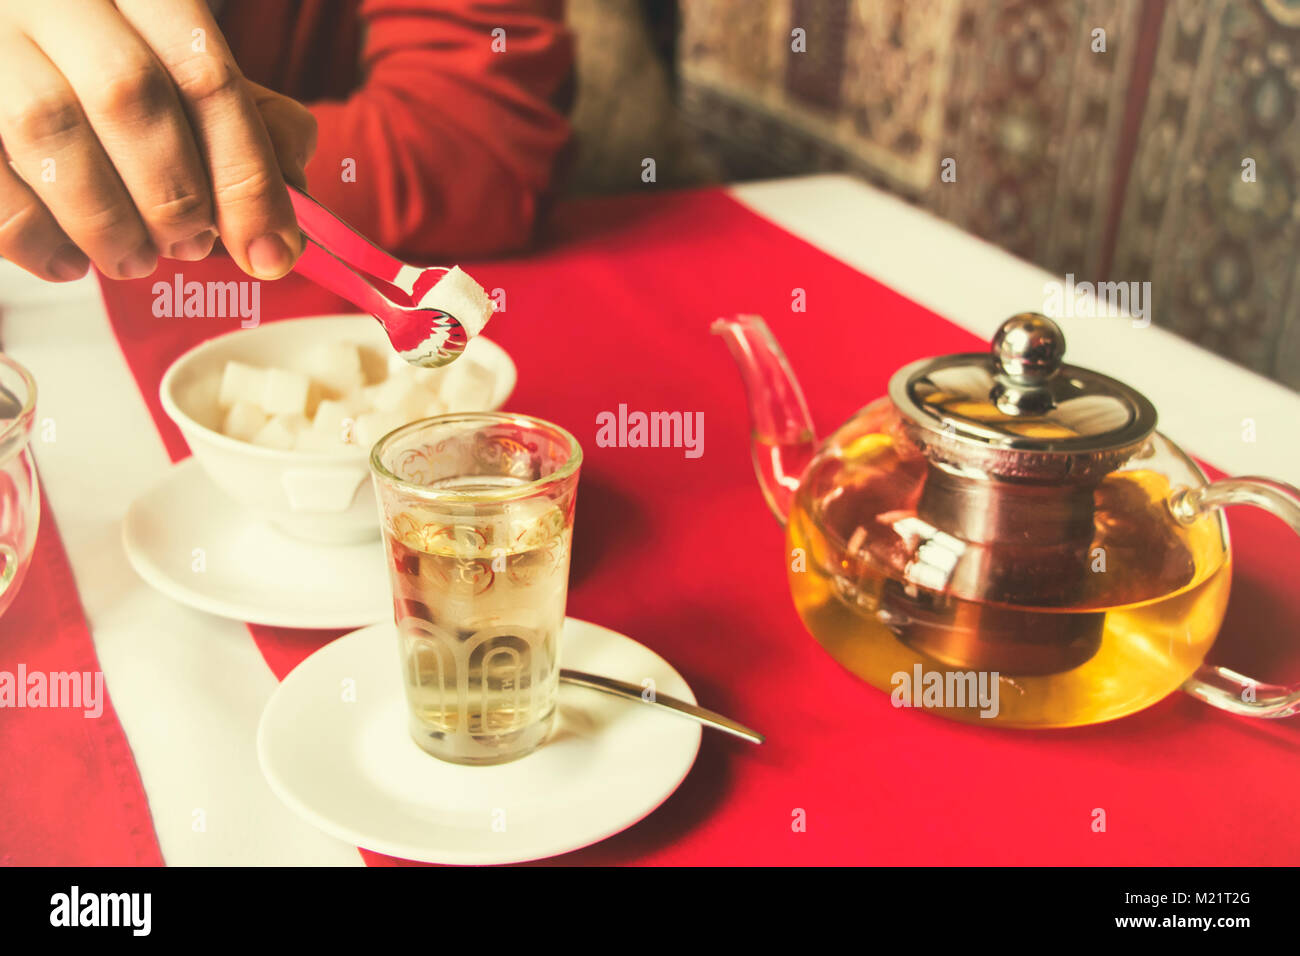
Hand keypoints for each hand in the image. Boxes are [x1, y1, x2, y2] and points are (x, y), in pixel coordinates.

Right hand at [0, 0, 315, 281]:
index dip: (248, 177)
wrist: (12, 40)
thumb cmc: (114, 72)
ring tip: (134, 259)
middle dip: (175, 195)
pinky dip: (34, 235)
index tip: (272, 252)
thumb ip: (252, 126)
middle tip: (191, 245)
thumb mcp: (190, 78)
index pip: (207, 77)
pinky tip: (68, 261)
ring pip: (49, 129)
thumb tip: (293, 200)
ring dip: (107, 221)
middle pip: (129, 95)